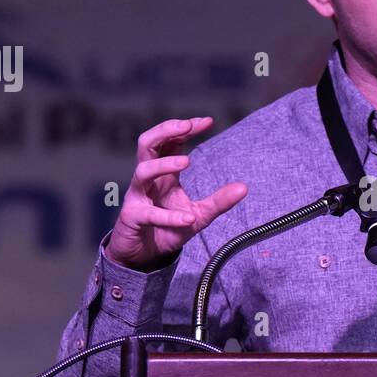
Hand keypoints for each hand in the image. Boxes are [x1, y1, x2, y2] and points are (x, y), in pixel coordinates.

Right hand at [105, 117, 246, 271]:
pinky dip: (168, 216)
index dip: (185, 128)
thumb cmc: (168, 229)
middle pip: (147, 144)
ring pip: (142, 171)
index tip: (207, 121)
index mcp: (163, 174)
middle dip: (165, 131)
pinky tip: (187, 219)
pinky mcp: (132, 218)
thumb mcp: (199, 215)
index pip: (170, 142)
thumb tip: (244, 187)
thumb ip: (219, 201)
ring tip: (187, 162)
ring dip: (164, 164)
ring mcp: (137, 197)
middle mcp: (148, 180)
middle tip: (186, 126)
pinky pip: (149, 214)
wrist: (144, 256)